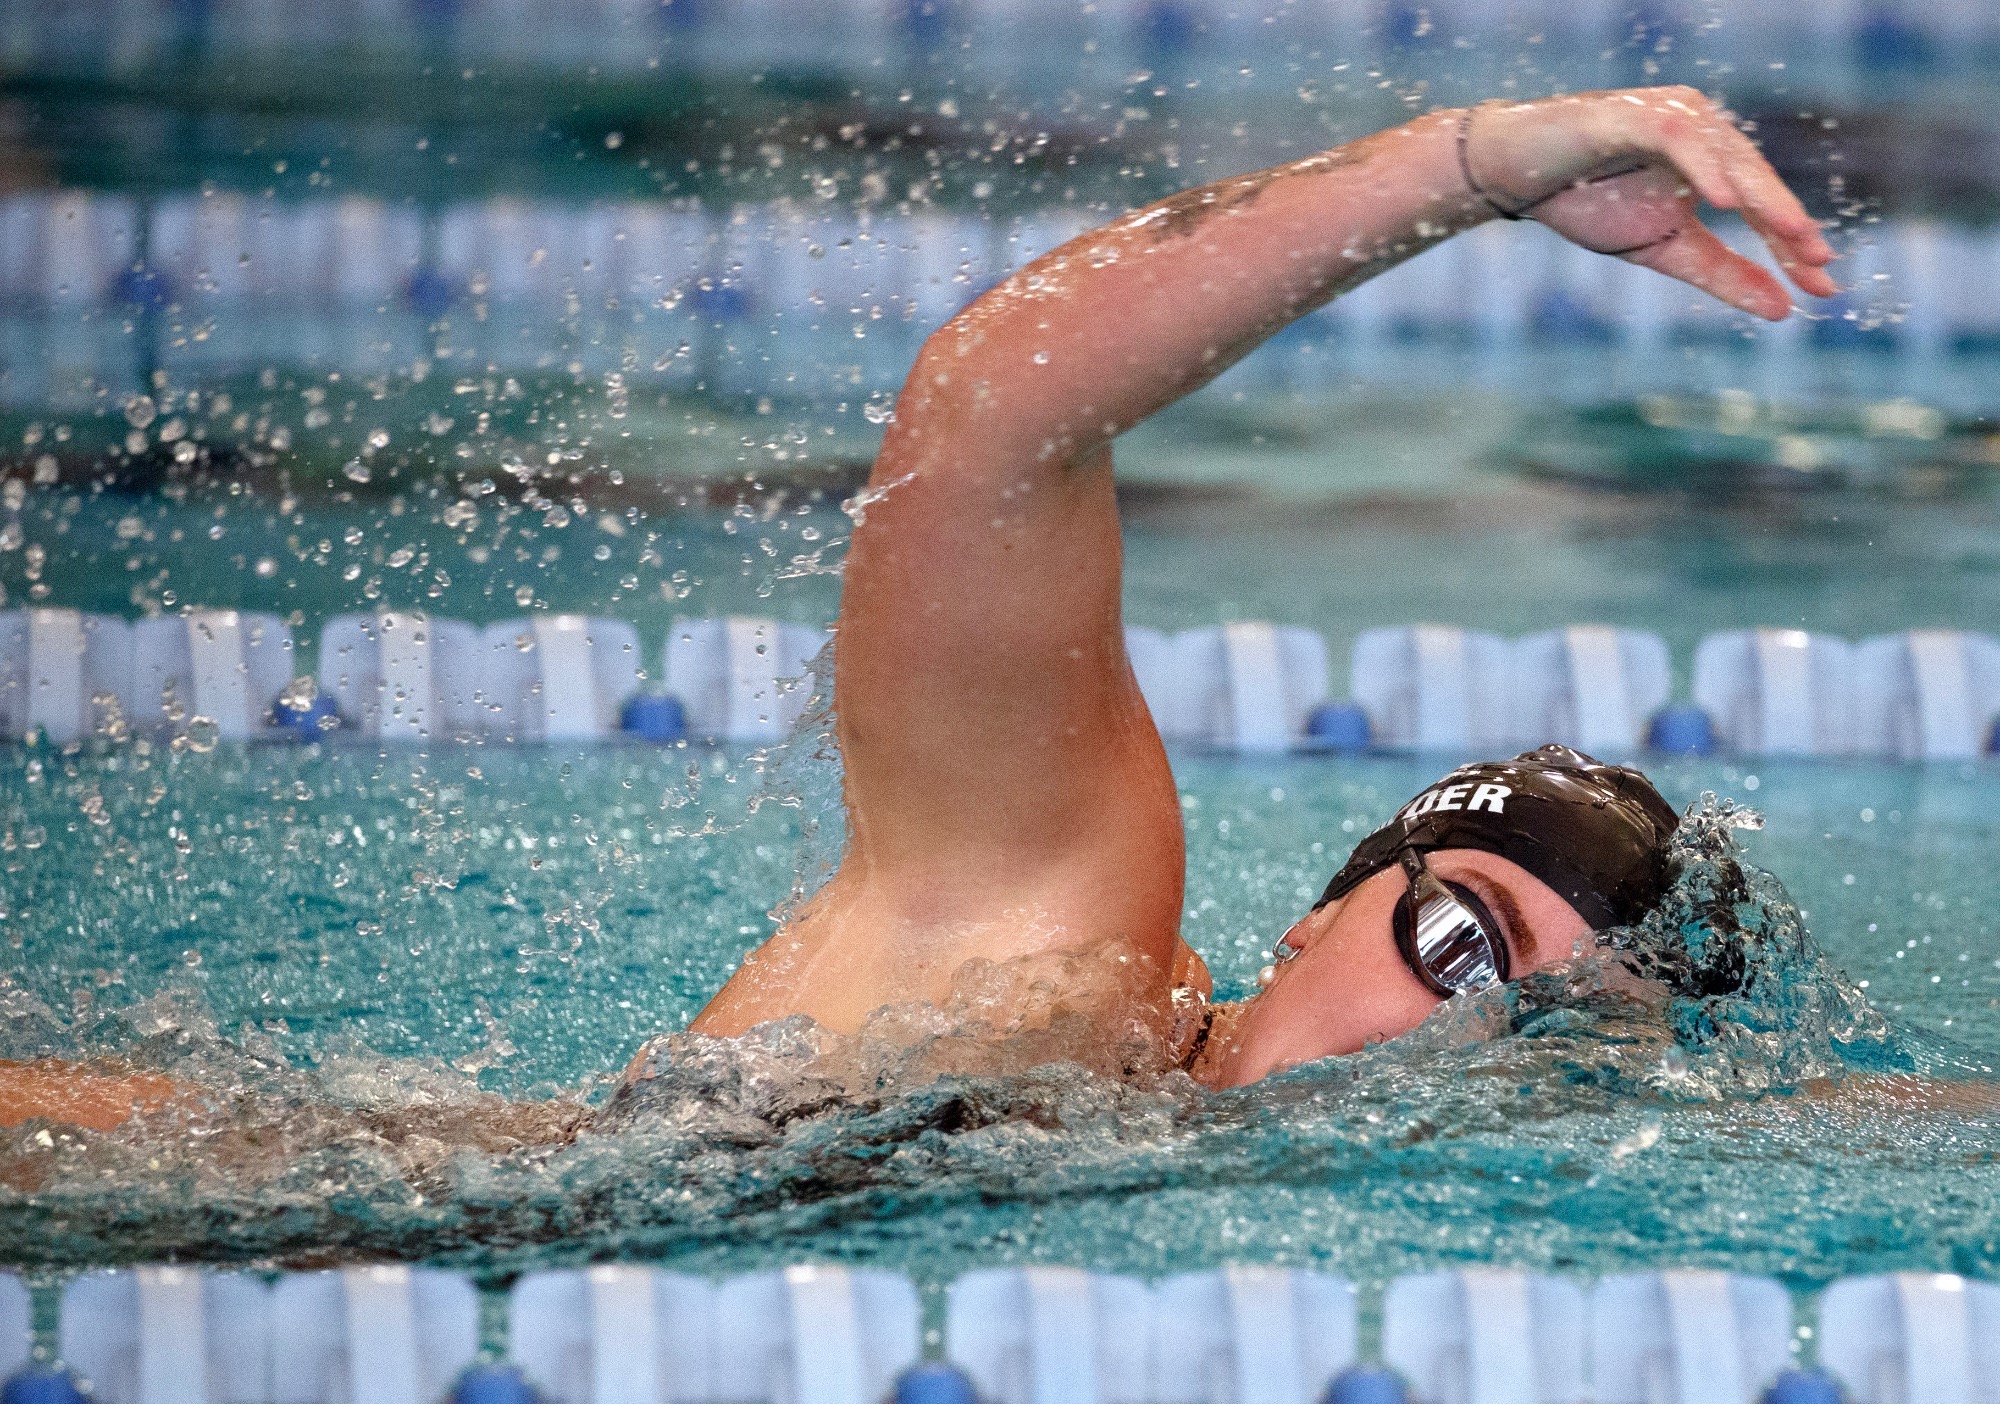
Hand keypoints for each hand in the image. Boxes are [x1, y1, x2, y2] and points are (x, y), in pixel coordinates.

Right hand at [1462, 87, 1839, 320]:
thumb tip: (1782, 309)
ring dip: (1760, 195)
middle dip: (1787, 222)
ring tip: (1789, 232)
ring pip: (1729, 156)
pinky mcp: (1637, 113)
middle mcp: (1705, 132)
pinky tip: (1723, 200)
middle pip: (1757, 179)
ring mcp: (1674, 117)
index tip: (1824, 287)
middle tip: (1818, 259)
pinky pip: (1679, 139)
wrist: (1516, 174)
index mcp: (1714, 163)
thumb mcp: (1663, 250)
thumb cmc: (1585, 201)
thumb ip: (1721, 274)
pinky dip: (1703, 166)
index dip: (1792, 246)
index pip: (1763, 207)